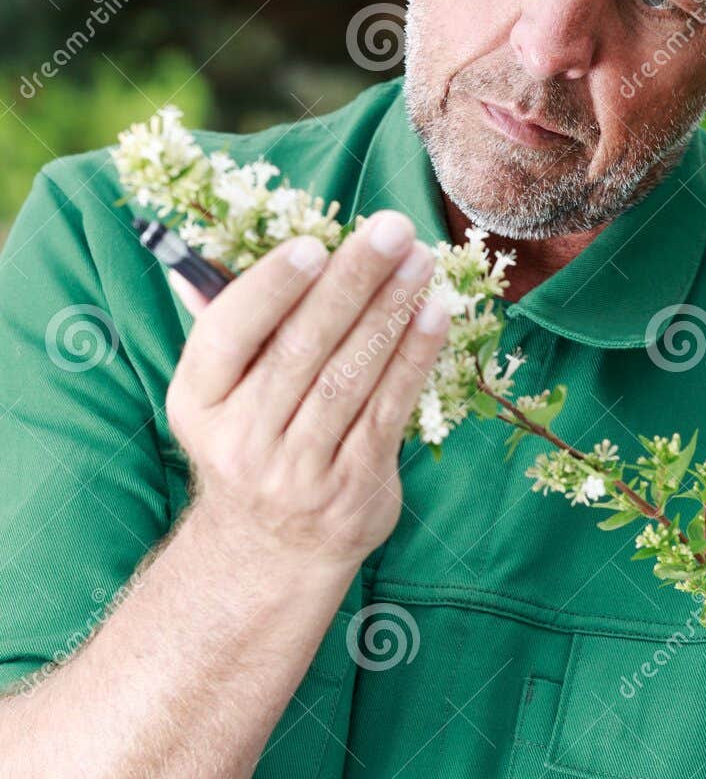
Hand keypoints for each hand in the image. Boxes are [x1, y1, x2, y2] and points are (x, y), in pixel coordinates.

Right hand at [165, 214, 450, 576]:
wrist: (272, 548)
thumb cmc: (251, 440)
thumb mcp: (217, 394)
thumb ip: (220, 325)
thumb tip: (200, 255)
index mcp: (199, 402)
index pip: (229, 335)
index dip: (271, 288)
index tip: (314, 244)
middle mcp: (243, 440)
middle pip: (302, 349)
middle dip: (352, 283)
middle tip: (391, 230)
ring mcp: (298, 470)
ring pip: (350, 377)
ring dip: (390, 311)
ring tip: (419, 261)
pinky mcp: (353, 487)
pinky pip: (388, 410)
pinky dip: (414, 358)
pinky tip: (434, 314)